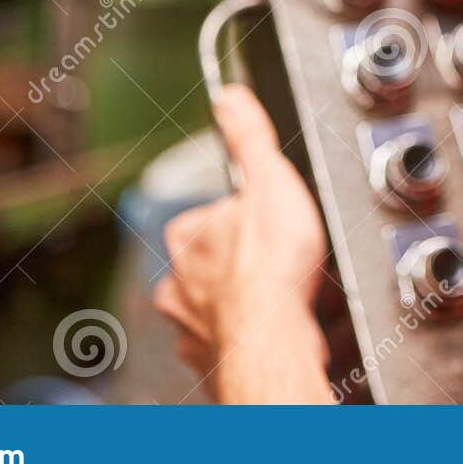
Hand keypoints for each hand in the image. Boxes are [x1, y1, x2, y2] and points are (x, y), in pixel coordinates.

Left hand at [153, 85, 334, 403]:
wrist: (273, 342)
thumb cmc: (269, 269)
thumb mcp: (268, 180)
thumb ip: (248, 139)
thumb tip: (230, 99)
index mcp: (187, 238)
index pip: (207, 218)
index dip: (241, 219)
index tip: (266, 224)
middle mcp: (179, 285)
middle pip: (208, 266)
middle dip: (239, 267)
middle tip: (278, 266)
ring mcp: (192, 328)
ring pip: (216, 309)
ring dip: (243, 306)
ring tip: (283, 304)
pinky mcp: (212, 364)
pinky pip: (231, 347)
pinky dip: (252, 340)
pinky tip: (278, 335)